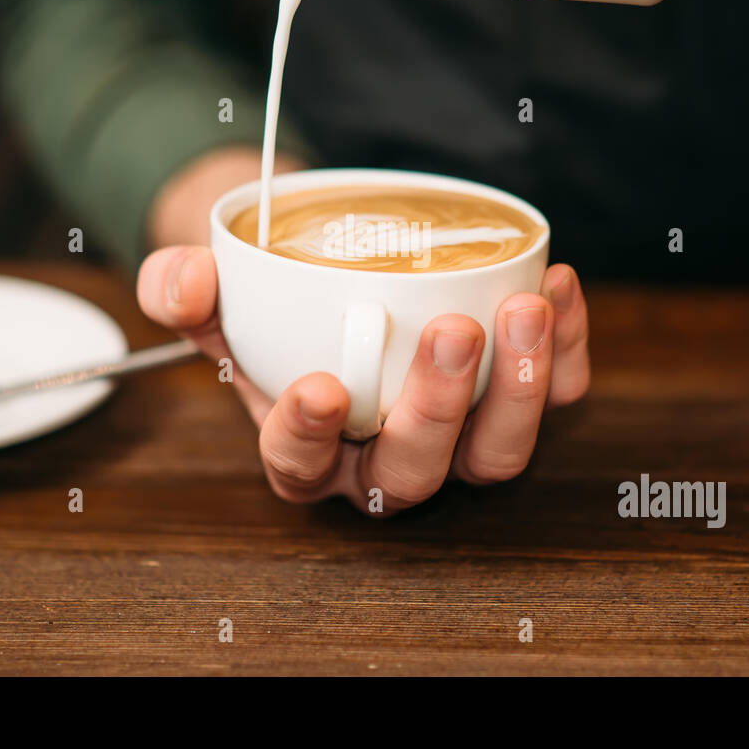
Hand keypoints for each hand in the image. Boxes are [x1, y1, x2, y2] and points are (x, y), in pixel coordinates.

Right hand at [137, 247, 589, 515]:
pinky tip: (556, 289)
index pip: (301, 466)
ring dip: (519, 389)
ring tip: (522, 309)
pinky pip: (555, 401)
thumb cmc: (281, 310)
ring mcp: (456, 441)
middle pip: (415, 470)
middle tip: (452, 332)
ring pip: (496, 454)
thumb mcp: (218, 298)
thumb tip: (183, 277)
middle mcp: (385, 462)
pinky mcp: (512, 407)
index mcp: (307, 450)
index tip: (320, 387)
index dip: (310, 437)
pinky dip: (565, 351)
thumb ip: (185, 291)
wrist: (344, 286)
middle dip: (438, 410)